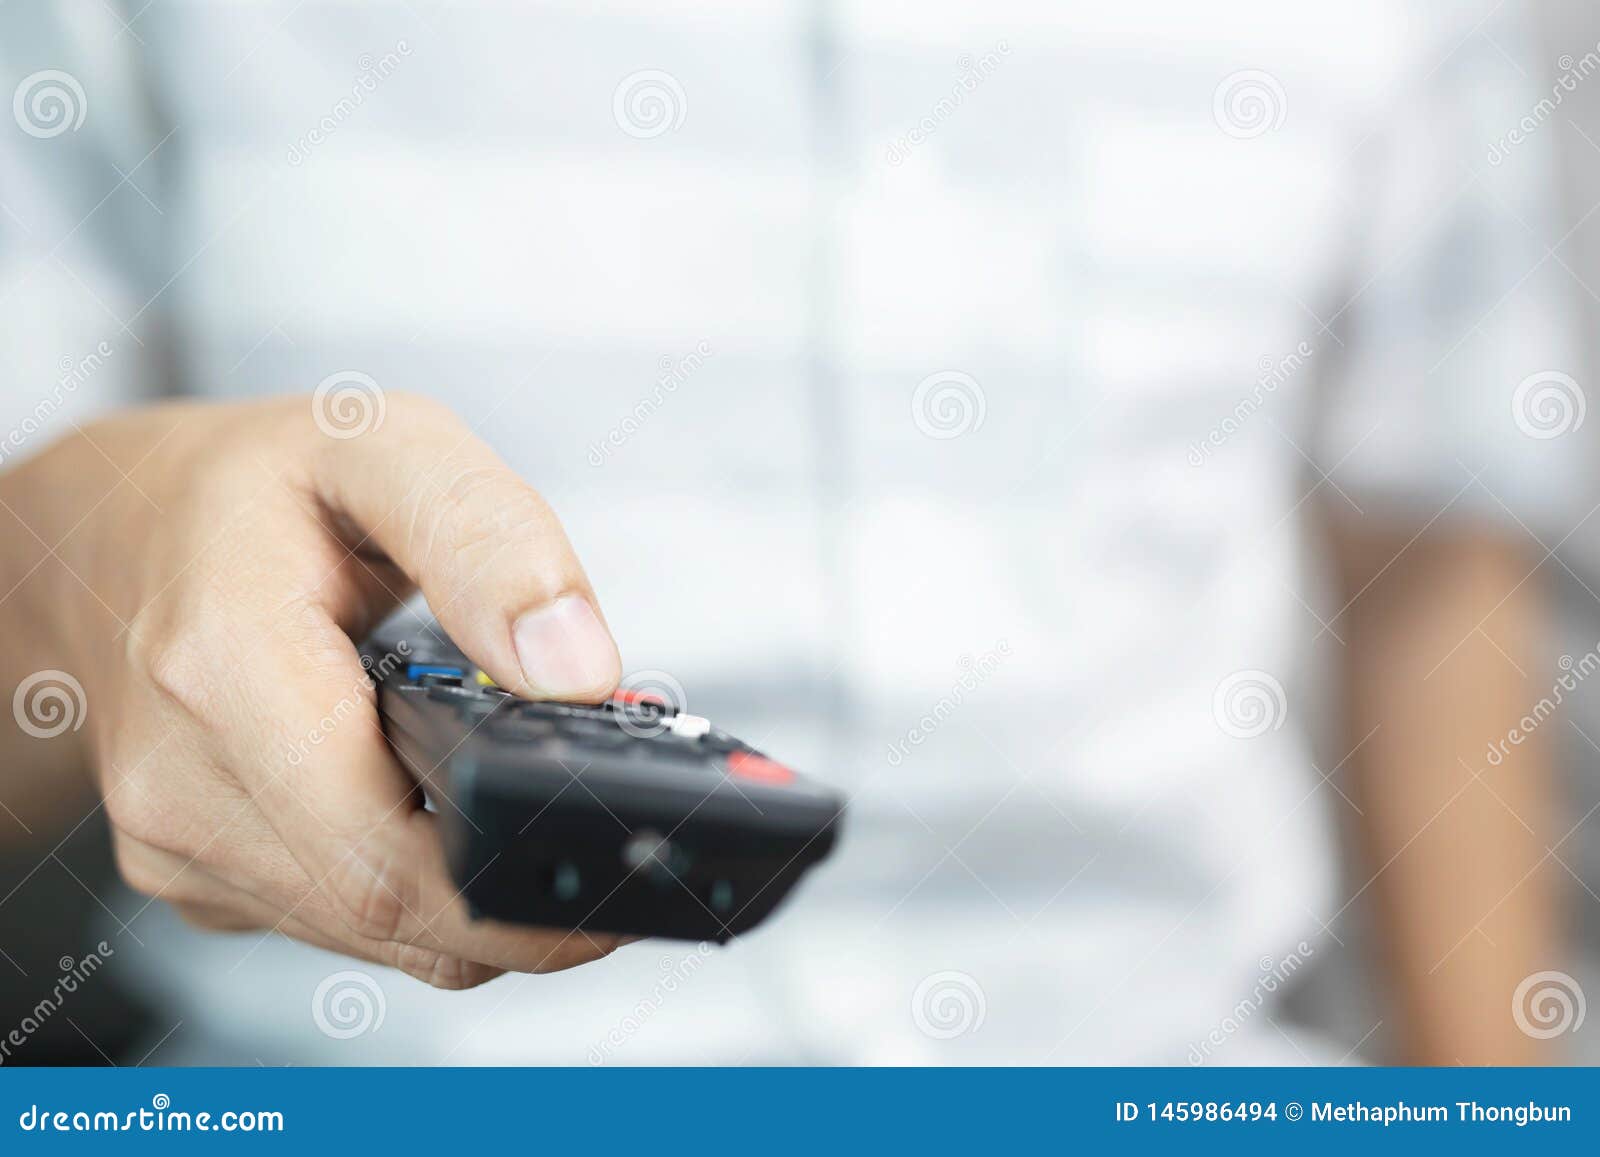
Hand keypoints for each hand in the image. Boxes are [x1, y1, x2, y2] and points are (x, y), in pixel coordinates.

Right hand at [0, 394, 623, 987]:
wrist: (110, 528)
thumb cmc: (253, 484)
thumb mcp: (388, 445)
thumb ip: (491, 539)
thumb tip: (576, 668)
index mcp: (223, 665)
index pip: (384, 860)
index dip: (516, 893)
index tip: (608, 867)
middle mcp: (181, 780)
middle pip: (390, 913)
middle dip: (517, 897)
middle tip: (602, 833)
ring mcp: (178, 839)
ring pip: (373, 932)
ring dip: (467, 893)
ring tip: (517, 792)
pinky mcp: (195, 870)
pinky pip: (337, 916)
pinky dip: (413, 881)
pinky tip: (436, 801)